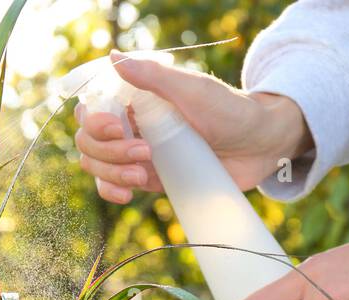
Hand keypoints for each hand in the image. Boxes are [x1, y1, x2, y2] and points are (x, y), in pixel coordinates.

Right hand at [75, 52, 311, 203]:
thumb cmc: (230, 110)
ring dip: (111, 172)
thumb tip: (114, 57)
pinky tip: (127, 193)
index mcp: (136, 99)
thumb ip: (152, 77)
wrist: (259, 146)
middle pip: (89, 142)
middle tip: (145, 152)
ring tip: (143, 174)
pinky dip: (111, 191)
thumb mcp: (192, 90)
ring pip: (97, 166)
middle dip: (108, 151)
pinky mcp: (147, 179)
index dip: (95, 122)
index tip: (118, 127)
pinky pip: (113, 187)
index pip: (92, 110)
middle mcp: (131, 125)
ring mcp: (136, 154)